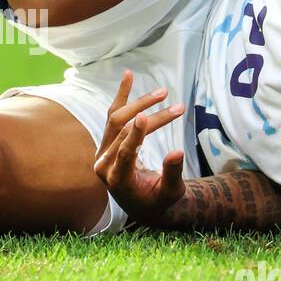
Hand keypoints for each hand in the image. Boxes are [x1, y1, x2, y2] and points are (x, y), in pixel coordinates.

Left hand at [93, 71, 186, 221]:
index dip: (135, 135)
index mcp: (117, 180)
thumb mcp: (170, 192)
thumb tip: (178, 151)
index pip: (124, 153)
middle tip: (177, 106)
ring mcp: (102, 152)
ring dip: (140, 104)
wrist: (142, 205)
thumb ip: (172, 173)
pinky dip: (121, 96)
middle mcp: (104, 164)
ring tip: (163, 92)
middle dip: (152, 117)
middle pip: (124, 132)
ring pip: (117, 120)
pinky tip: (128, 76)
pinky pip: (113, 116)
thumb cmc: (159, 199)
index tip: (146, 116)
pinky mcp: (106, 142)